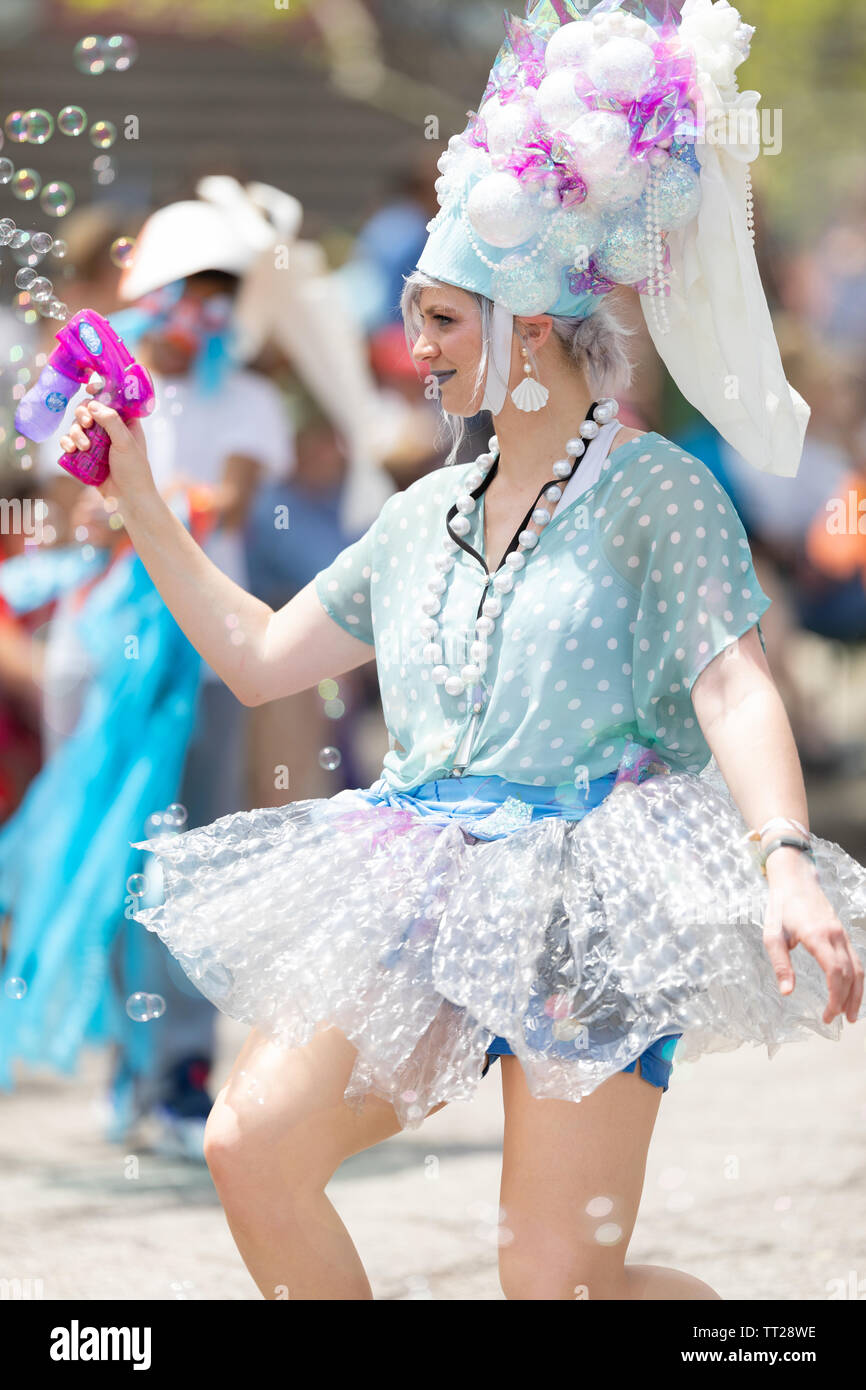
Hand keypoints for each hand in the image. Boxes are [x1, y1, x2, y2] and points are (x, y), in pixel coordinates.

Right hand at [59, 379, 155, 505]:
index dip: (100, 390)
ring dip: (75, 432)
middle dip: (83, 414)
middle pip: (88, 409)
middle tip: (86, 423)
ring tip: (83, 446)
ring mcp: (97, 441)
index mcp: (126, 421)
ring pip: (77, 426)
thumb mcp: (126, 442)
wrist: (129, 500)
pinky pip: (70, 442)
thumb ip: (111, 421)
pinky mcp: (85, 455)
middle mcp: (110, 428)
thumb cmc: (134, 471)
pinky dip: (67, 443)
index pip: (111, 398)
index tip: (90, 388)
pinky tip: (70, 449)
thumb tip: (93, 403)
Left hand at [762, 851, 863, 1023]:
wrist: (795, 879)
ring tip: (851, 1014)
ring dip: (857, 993)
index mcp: (817, 936)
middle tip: (836, 1020)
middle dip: (846, 1001)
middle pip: (850, 974)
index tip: (827, 1015)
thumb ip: (781, 964)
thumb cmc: (780, 907)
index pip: (836, 973)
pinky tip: (852, 992)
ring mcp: (842, 933)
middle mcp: (835, 935)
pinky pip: (856, 959)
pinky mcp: (842, 933)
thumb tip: (787, 992)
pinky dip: (857, 979)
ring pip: (858, 968)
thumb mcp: (772, 935)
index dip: (835, 997)